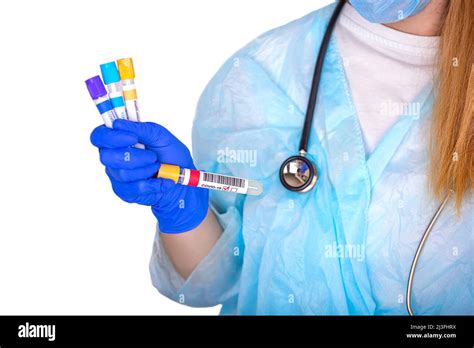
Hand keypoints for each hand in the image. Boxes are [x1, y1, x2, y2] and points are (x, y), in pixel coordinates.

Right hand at [90, 120, 208, 233]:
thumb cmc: (171, 156)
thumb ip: (142, 129)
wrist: (182, 182)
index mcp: (118, 139)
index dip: (112, 137)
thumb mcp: (161, 137)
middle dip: (134, 157)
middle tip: (152, 157)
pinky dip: (152, 184)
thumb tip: (118, 123)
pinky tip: (161, 181)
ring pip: (122, 173)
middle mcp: (113, 157)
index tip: (133, 138)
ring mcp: (117, 175)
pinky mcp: (124, 191)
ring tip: (159, 168)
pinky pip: (132, 188)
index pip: (99, 136)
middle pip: (106, 156)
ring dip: (146, 170)